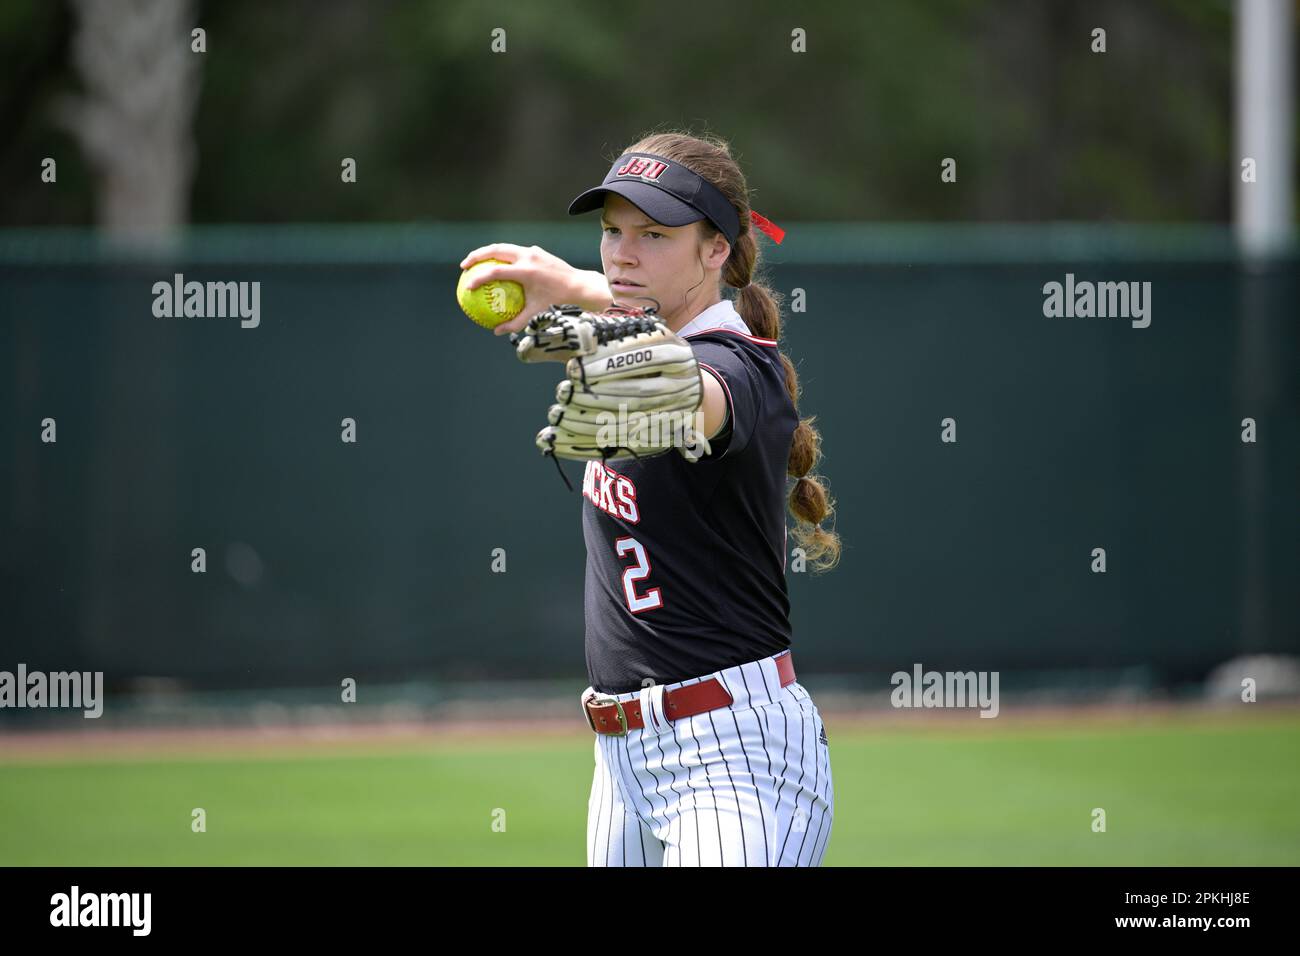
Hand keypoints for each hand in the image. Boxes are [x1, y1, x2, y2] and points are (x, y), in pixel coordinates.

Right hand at [458, 243, 611, 336]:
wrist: (580, 286)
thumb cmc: (557, 302)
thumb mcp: (535, 313)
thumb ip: (515, 323)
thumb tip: (497, 332)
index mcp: (525, 271)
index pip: (495, 272)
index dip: (478, 278)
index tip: (467, 286)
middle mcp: (527, 257)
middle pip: (495, 250)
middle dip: (477, 256)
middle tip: (464, 266)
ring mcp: (532, 251)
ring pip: (504, 247)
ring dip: (488, 253)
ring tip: (476, 263)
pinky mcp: (537, 251)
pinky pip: (515, 251)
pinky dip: (503, 257)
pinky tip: (498, 266)